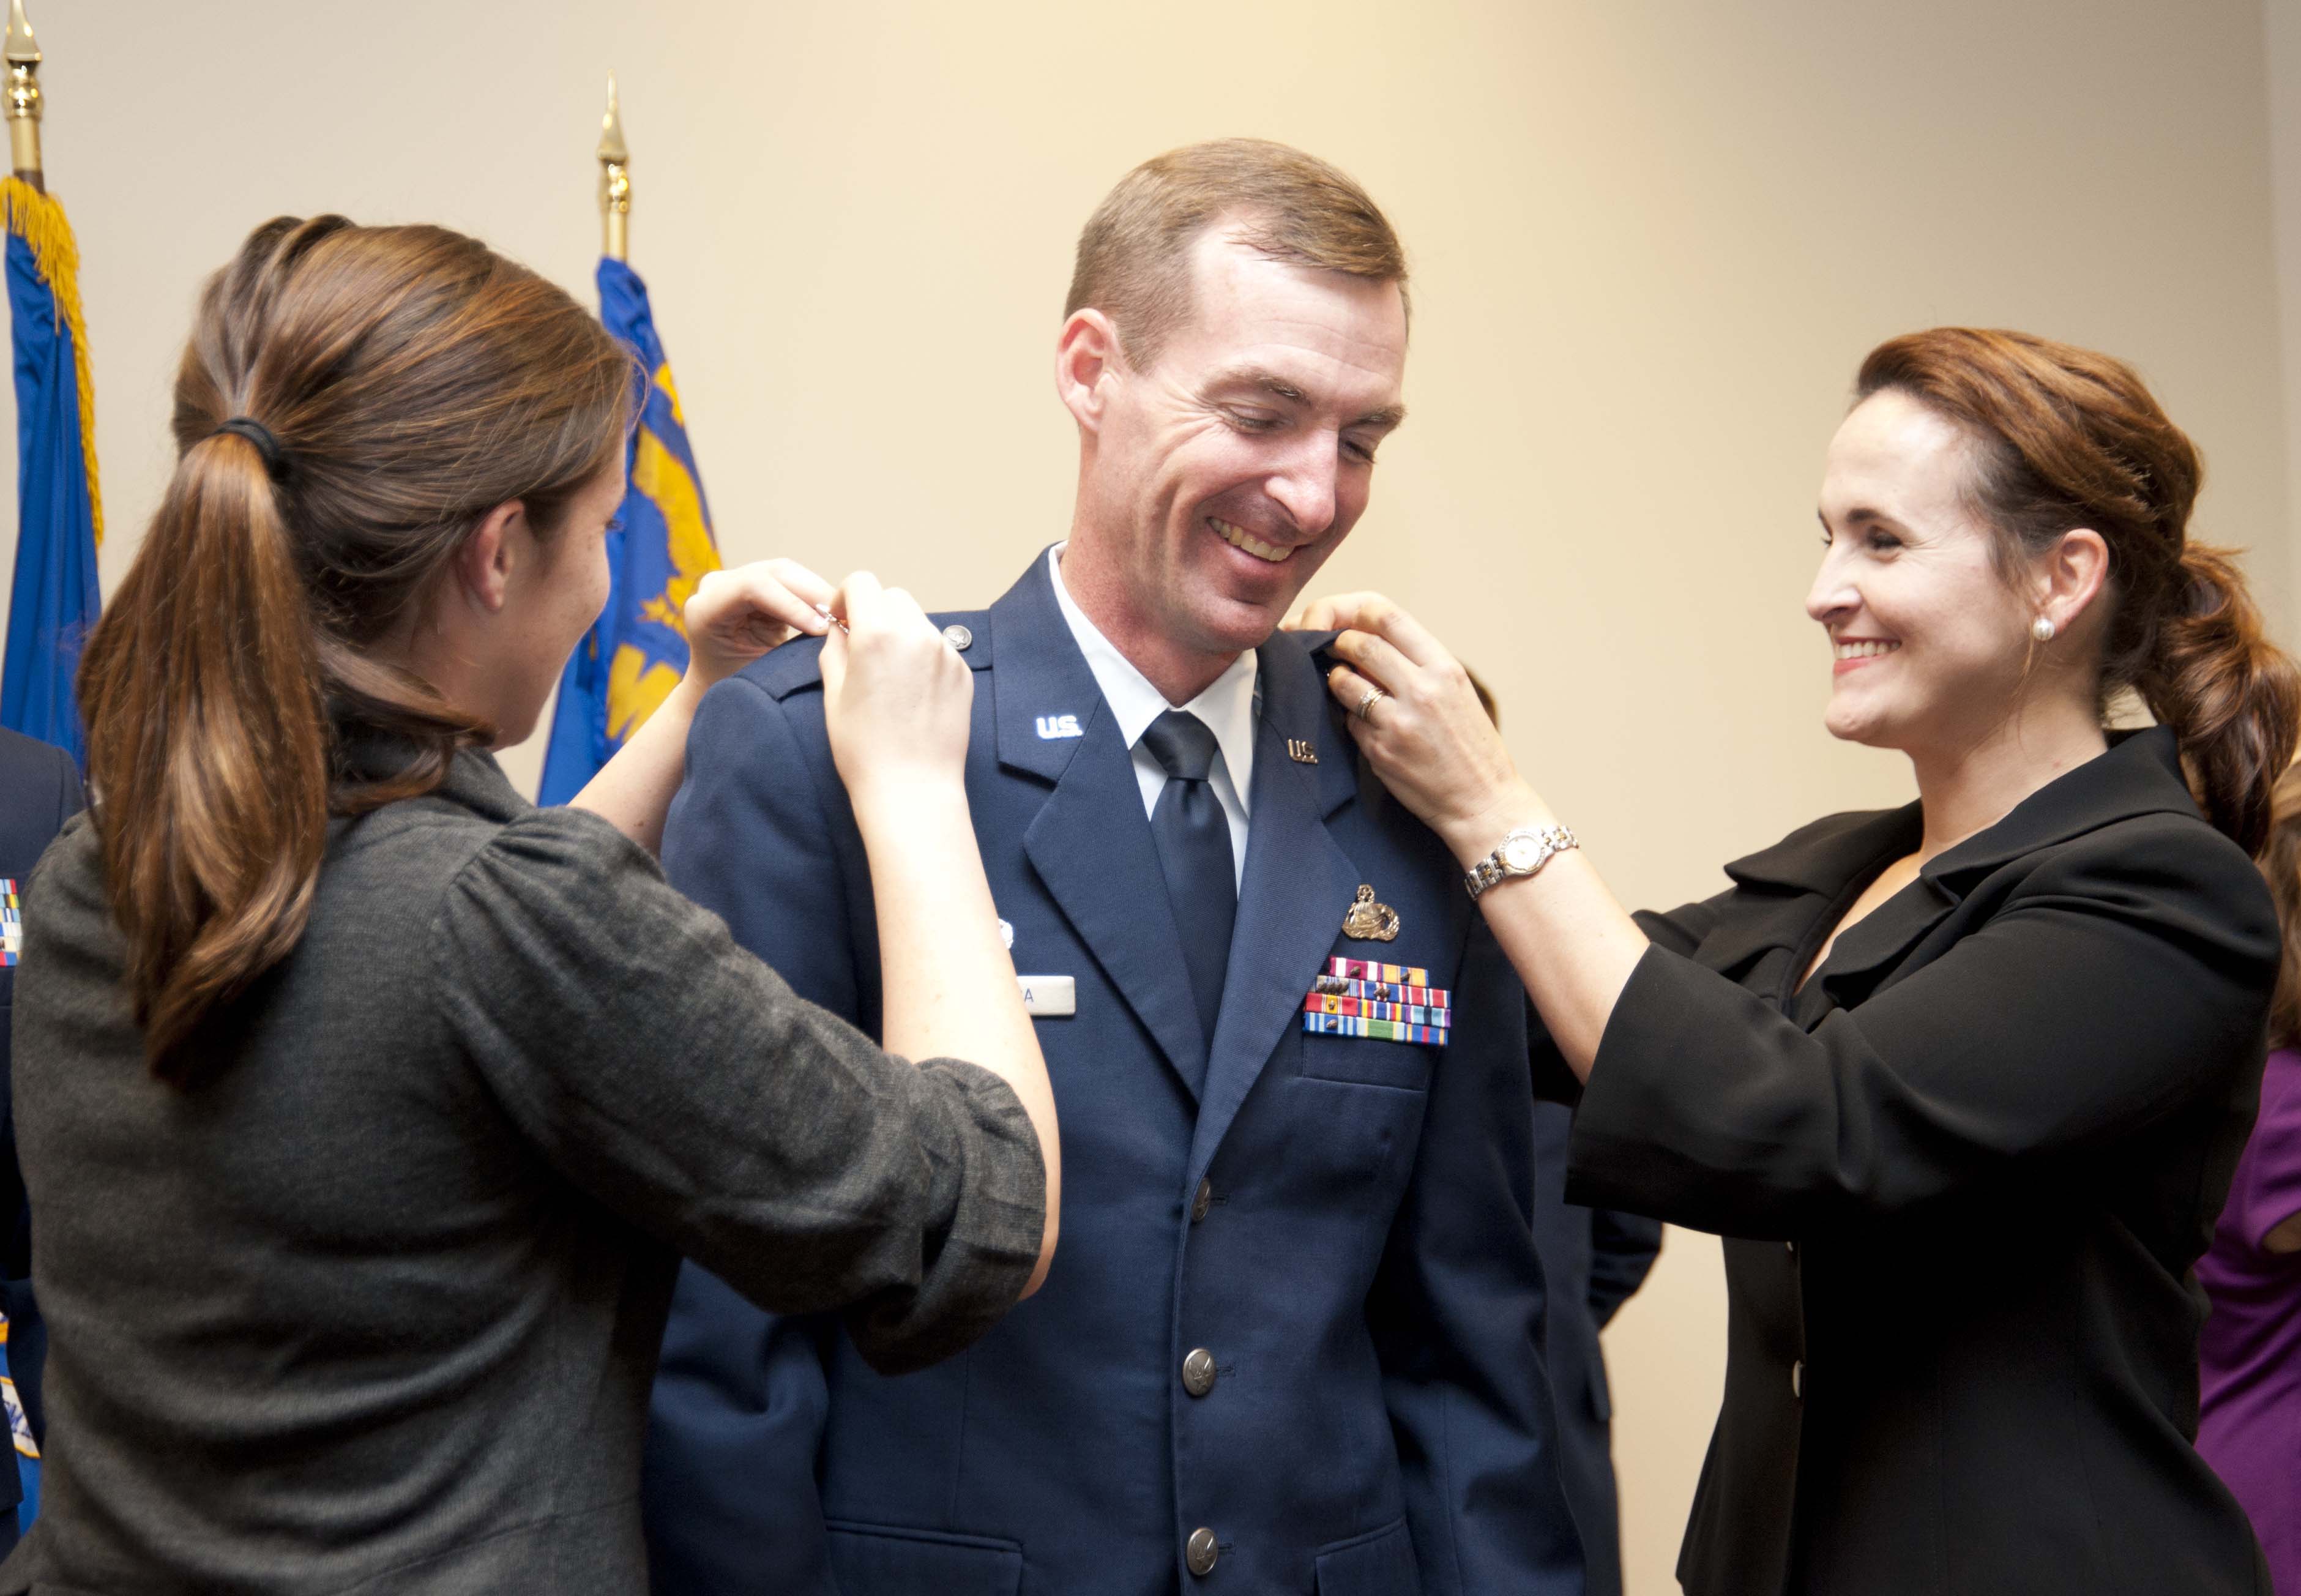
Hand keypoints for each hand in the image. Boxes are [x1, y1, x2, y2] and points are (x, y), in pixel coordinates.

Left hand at [682, 558, 835, 689]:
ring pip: (788, 572)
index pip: (753, 587)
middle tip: (844, 621)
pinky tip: (834, 613)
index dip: (793, 604)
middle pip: (775, 573)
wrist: (717, 689)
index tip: (823, 630)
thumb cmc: (733, 691)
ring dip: (819, 593)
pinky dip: (815, 596)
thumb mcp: (758, 676)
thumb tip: (832, 635)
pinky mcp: (754, 582)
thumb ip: (787, 653)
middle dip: (814, 595)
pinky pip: (792, 580)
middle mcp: (716, 586)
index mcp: (705, 610)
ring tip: (844, 618)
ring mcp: (734, 580)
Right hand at [819, 571, 973, 807]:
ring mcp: (945, 653)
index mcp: (878, 633)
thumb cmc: (865, 748)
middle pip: (893, 597)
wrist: (912, 787)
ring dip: (900, 633)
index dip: (846, 597)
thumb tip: (841, 630)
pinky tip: (912, 691)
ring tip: (888, 672)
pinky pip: (938, 647)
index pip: (862, 583)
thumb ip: (835, 650)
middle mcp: (917, 634)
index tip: (842, 619)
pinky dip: (922, 655)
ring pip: (918, 621)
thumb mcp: (834, 694)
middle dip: (874, 612)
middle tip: (862, 644)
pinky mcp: (962, 672)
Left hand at [1309, 591, 1550, 863]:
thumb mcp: (1455, 692)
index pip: (1386, 615)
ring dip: (1337, 680)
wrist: (1483, 803)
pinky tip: (1368, 727)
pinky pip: (1348, 720)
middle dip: (1336, 644)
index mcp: (1444, 668)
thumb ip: (1416, 663)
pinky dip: (1349, 718)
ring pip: (1344, 682)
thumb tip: (1363, 637)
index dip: (1352, 611)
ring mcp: (1399, 721)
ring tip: (1348, 688)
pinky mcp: (1381, 751)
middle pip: (1358, 643)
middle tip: (1331, 651)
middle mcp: (1423, 689)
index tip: (1342, 622)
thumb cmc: (1469, 746)